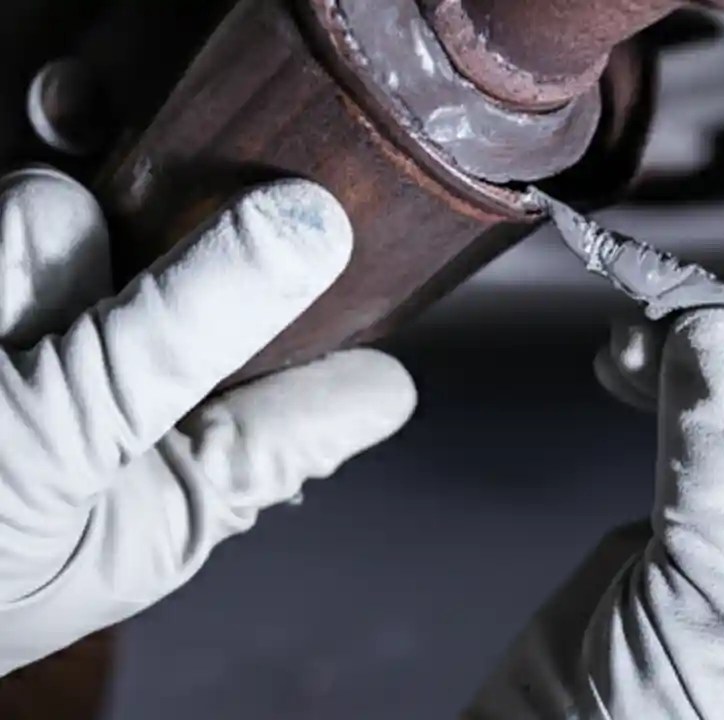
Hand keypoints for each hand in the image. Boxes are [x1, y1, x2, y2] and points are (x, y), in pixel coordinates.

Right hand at [0, 167, 416, 674]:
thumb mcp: (64, 446)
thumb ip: (180, 333)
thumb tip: (306, 231)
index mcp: (174, 492)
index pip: (311, 415)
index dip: (358, 372)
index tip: (394, 332)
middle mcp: (115, 423)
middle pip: (200, 297)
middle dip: (162, 269)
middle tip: (97, 295)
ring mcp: (34, 359)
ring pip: (74, 238)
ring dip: (33, 256)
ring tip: (1, 338)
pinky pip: (12, 234)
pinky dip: (2, 257)